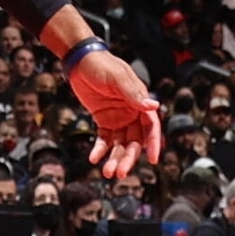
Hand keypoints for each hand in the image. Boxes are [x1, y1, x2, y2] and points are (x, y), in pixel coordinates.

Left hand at [67, 47, 163, 178]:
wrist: (80, 62)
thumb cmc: (102, 65)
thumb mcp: (118, 78)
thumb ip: (134, 94)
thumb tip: (154, 106)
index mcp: (140, 102)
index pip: (151, 126)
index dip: (153, 143)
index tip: (153, 160)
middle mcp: (132, 113)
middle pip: (134, 141)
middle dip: (128, 158)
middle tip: (120, 174)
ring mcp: (118, 119)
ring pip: (119, 144)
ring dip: (114, 159)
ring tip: (107, 173)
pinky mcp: (103, 121)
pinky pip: (104, 140)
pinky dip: (100, 150)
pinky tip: (93, 159)